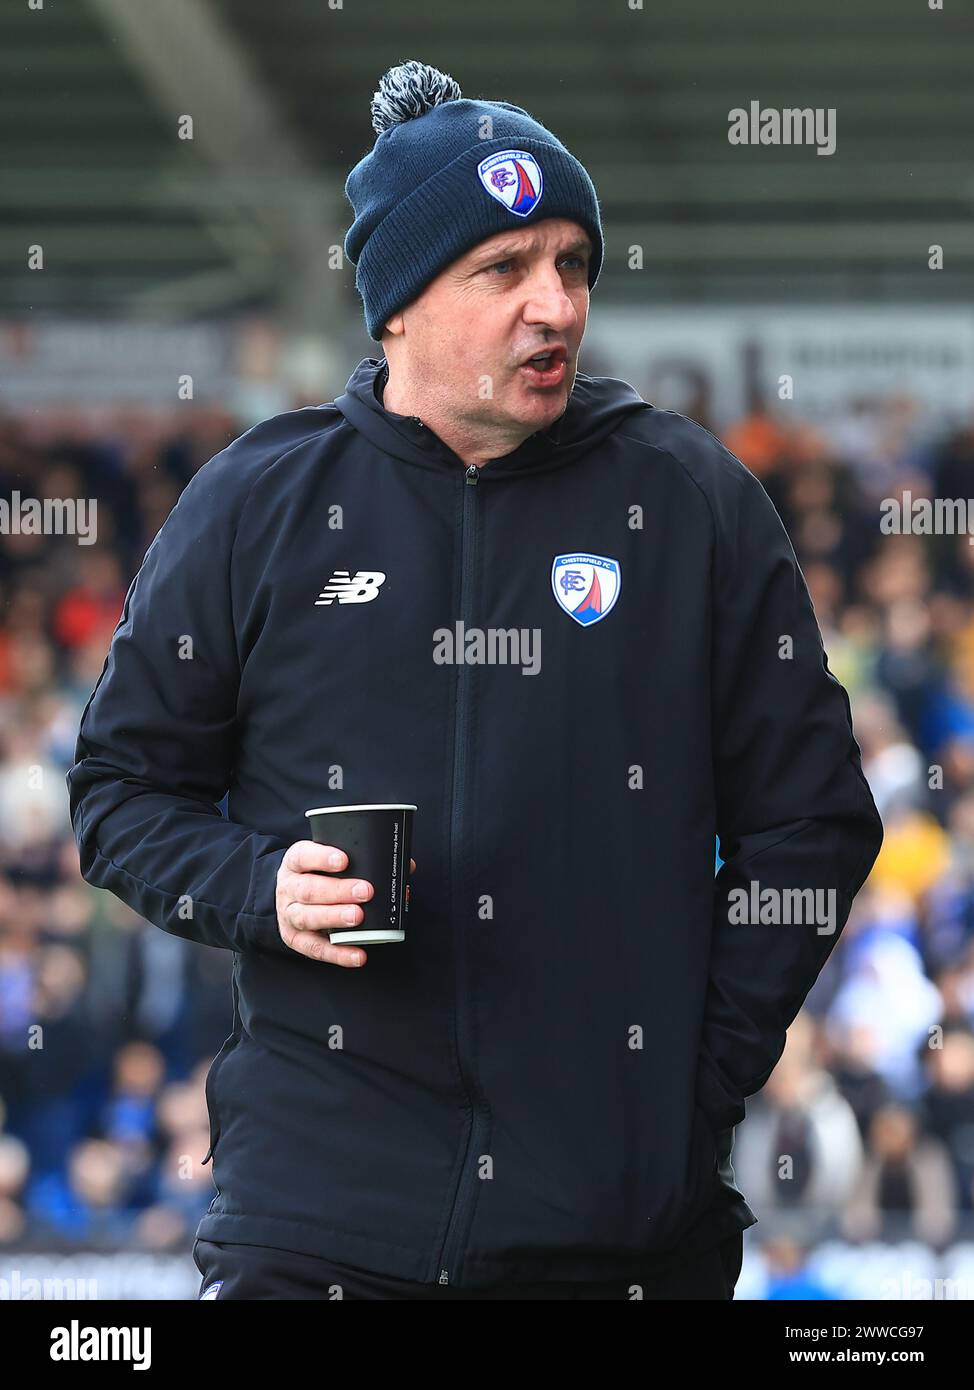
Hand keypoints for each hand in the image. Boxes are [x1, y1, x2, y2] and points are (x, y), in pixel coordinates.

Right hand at [276, 841, 415, 965]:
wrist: (290, 898)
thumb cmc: (317, 875)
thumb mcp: (328, 860)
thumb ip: (362, 860)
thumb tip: (406, 866)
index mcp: (295, 863)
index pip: (303, 856)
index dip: (322, 858)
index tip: (345, 860)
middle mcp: (288, 888)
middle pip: (308, 890)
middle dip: (338, 891)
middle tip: (365, 891)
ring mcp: (289, 915)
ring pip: (307, 918)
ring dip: (334, 918)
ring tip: (358, 917)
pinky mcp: (296, 940)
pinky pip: (315, 949)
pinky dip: (337, 954)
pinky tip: (358, 954)